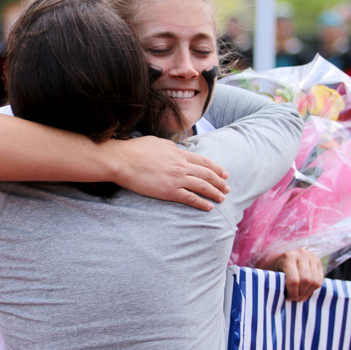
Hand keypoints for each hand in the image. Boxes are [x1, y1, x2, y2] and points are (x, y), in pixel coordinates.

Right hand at [108, 136, 228, 210]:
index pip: (204, 161)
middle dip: (220, 182)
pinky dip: (202, 203)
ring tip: (222, 198)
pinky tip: (209, 207)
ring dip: (215, 193)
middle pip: (208, 174)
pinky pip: (190, 198)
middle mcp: (182, 165)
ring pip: (203, 186)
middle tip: (227, 188)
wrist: (123, 160)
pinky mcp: (169, 191)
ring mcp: (177, 179)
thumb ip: (171, 146)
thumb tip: (176, 148)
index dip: (217, 168)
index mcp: (179, 152)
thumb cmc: (136, 149)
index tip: (225, 174)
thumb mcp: (158, 142)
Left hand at [256, 247, 323, 301]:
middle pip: (306, 281)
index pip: (293, 280)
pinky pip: (320, 280)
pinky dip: (313, 288)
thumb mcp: (272, 274)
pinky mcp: (318, 261)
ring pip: (315, 281)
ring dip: (307, 292)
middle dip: (300, 293)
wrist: (280, 256)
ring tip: (299, 295)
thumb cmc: (274, 268)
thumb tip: (285, 298)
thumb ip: (277, 283)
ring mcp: (311, 257)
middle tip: (294, 298)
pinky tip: (305, 290)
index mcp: (287, 257)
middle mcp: (301, 254)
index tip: (288, 298)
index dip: (292, 293)